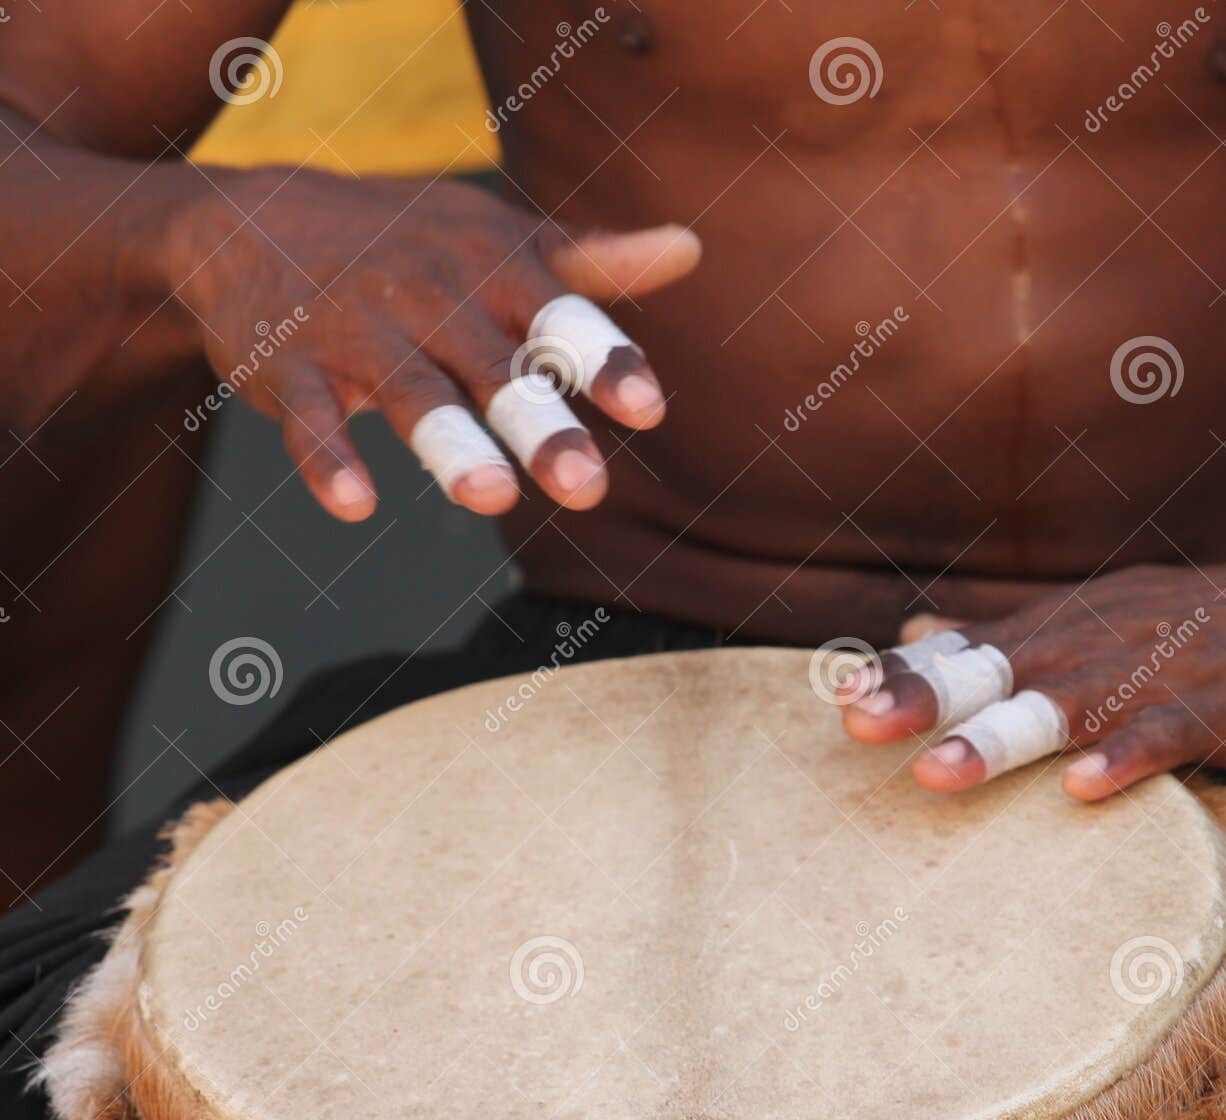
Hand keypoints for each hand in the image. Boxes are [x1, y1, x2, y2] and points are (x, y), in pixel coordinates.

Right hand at [162, 168, 700, 520]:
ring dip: (450, 444)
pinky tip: (354, 503)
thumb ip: (590, 265)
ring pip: (411, 393)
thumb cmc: (405, 242)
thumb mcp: (497, 240)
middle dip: (540, 426)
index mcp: (490, 266)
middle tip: (587, 488)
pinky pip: (311, 417)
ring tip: (492, 498)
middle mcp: (429, 295)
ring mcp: (356, 330)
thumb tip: (689, 249)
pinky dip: (328, 458)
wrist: (247, 221)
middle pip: (495, 367)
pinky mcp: (291, 367)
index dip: (604, 364)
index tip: (649, 409)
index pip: (559, 318)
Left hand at [840, 528, 1225, 799]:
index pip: (965, 649)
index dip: (903, 672)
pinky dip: (1124, 760)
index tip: (841, 693)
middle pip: (993, 670)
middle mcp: (1090, 647)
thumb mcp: (1090, 615)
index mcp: (1058, 631)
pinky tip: (1084, 791)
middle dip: (925, 696)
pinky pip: (1163, 738)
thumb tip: (913, 629)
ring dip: (997, 738)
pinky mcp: (1215, 708)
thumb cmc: (1194, 622)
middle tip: (859, 721)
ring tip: (936, 772)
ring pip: (1064, 707)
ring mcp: (1151, 676)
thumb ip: (1000, 631)